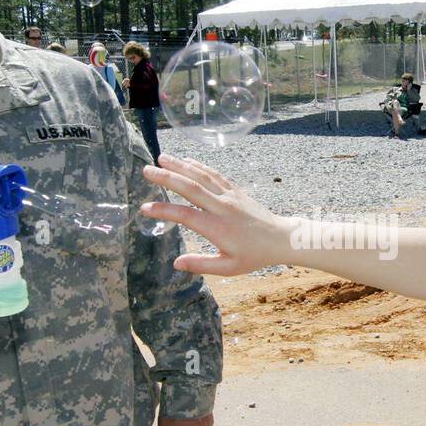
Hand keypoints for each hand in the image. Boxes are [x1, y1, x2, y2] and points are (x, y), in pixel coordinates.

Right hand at [142, 154, 293, 275]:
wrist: (280, 238)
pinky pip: (214, 175)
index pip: (186, 216)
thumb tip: (176, 263)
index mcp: (219, 229)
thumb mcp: (229, 268)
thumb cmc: (254, 256)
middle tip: (146, 170)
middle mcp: (223, 208)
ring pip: (202, 176)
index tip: (145, 208)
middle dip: (167, 177)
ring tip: (161, 157)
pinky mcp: (235, 190)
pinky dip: (199, 166)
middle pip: (191, 188)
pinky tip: (186, 160)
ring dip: (181, 165)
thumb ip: (201, 264)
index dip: (164, 210)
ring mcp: (230, 196)